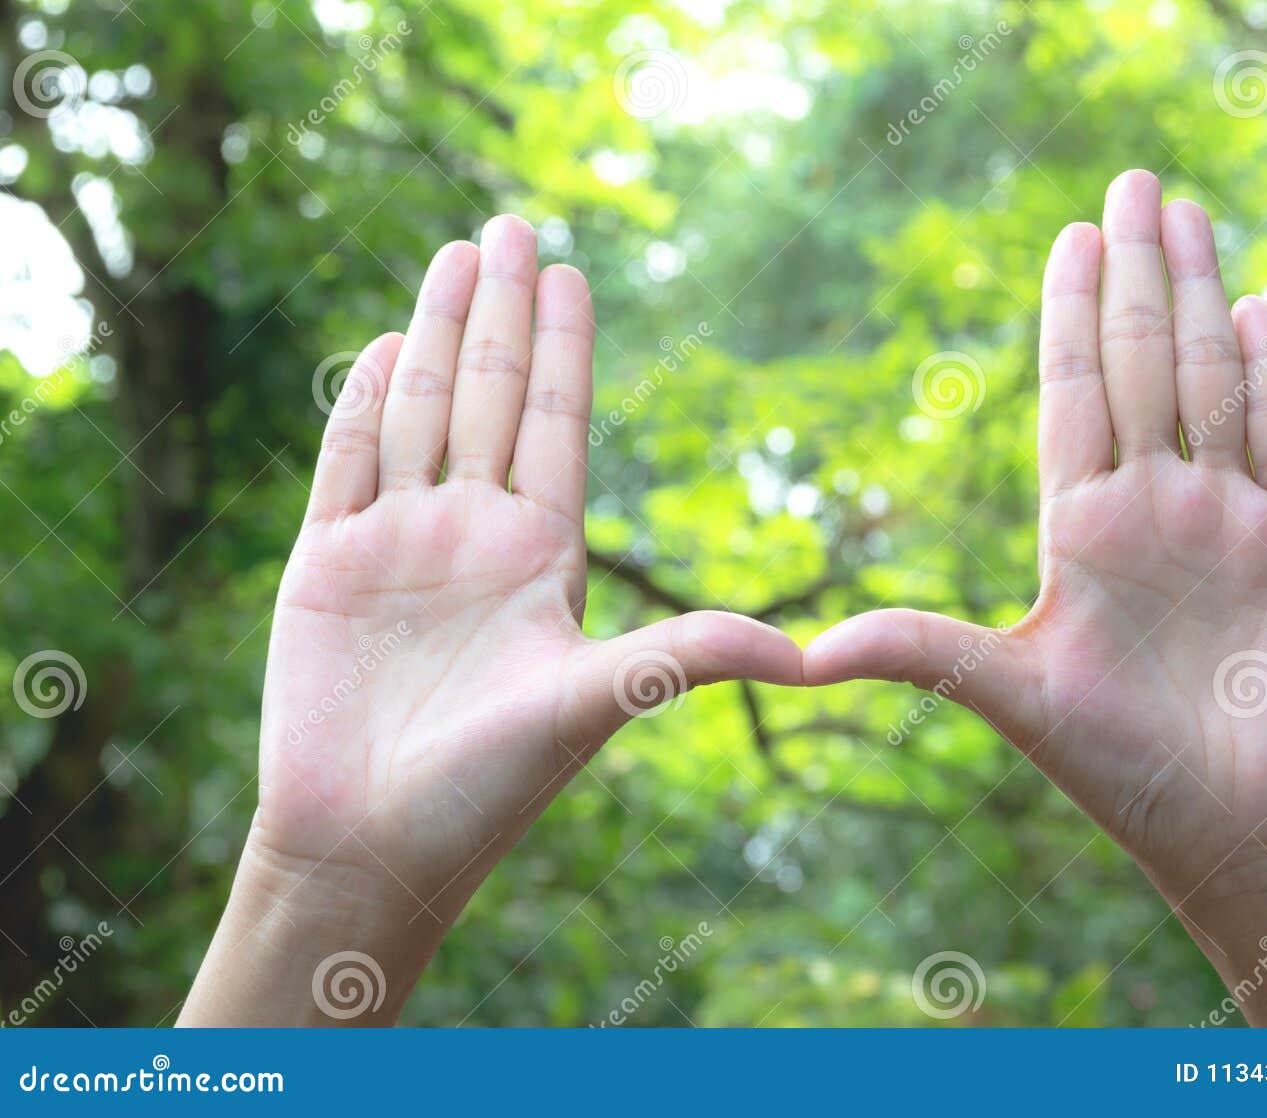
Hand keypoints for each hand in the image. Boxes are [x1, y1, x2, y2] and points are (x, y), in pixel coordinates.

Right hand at [182, 216, 800, 1024]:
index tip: (572, 274)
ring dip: (434, 335)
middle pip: (489, 398)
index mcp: (542, 557)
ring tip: (454, 259)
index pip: (555, 424)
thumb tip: (812, 657)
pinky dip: (360, 405)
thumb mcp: (598, 702)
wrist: (372, 846)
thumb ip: (689, 655)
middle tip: (514, 224)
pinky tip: (380, 350)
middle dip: (499, 311)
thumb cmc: (488, 788)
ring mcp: (399, 546)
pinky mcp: (325, 568)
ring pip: (419, 413)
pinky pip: (345, 465)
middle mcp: (473, 538)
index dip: (561, 348)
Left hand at [806, 171, 1266, 1024]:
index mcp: (1081, 529)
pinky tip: (1256, 308)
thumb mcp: (1006, 695)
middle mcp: (1153, 507)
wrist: (1232, 827)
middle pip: (1143, 364)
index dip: (1072, 313)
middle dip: (1137, 272)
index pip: (1075, 393)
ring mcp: (1228, 518)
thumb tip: (805, 656)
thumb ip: (919, 653)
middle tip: (1133, 181)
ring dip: (1198, 296)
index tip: (1070, 236)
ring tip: (1187, 217)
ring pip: (1209, 381)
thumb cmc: (1116, 770)